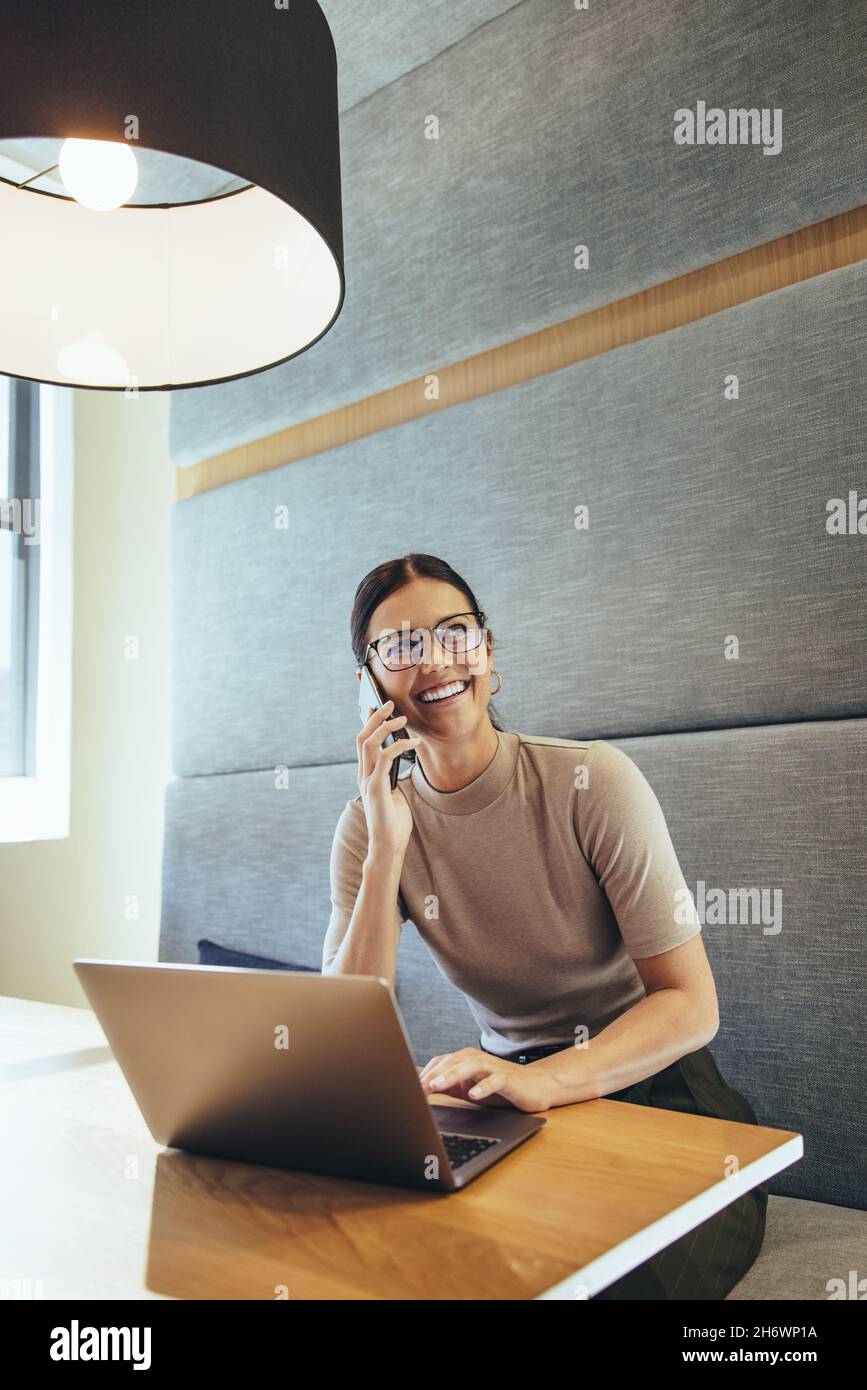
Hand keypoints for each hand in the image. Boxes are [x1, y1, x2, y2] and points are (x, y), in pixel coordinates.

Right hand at [357, 699, 417, 856]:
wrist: (387, 845)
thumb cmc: (393, 822)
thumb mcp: (393, 793)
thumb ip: (391, 777)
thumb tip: (400, 759)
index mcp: (366, 776)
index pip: (362, 743)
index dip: (368, 723)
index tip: (376, 707)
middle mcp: (363, 776)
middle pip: (362, 738)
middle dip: (375, 718)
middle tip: (389, 703)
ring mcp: (368, 782)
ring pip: (369, 744)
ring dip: (386, 727)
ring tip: (402, 719)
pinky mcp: (376, 789)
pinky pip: (384, 758)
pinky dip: (399, 746)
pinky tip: (412, 743)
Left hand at [419, 1047, 556, 1112]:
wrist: (535, 1086)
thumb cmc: (499, 1088)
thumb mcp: (469, 1088)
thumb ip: (449, 1087)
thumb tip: (421, 1093)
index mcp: (465, 1060)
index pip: (441, 1062)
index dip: (425, 1074)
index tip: (409, 1088)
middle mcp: (477, 1059)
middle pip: (452, 1061)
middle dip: (433, 1074)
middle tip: (418, 1087)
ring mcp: (493, 1067)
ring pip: (470, 1066)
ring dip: (452, 1075)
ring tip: (438, 1086)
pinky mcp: (509, 1078)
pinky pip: (495, 1080)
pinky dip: (483, 1087)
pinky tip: (474, 1095)